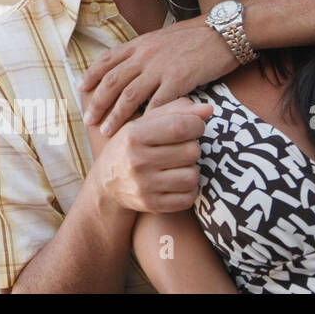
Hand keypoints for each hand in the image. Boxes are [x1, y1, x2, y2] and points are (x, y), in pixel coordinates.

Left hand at [78, 18, 234, 134]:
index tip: (81, 90)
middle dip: (97, 102)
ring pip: (130, 95)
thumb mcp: (161, 38)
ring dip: (116, 115)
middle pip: (112, 81)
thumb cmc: (195, 36)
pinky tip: (142, 131)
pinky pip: (159, 103)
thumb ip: (144, 51)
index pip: (106, 60)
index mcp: (139, 44)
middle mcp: (144, 55)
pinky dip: (149, 118)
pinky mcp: (180, 79)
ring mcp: (161, 67)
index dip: (91, 75)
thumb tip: (129, 64)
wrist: (224, 31)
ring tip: (107, 131)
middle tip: (88, 119)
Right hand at [89, 97, 213, 213]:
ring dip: (190, 169)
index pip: (179, 127)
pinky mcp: (151, 204)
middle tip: (180, 148)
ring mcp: (143, 185)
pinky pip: (188, 197)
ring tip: (177, 166)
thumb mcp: (144, 123)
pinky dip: (188, 190)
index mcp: (133, 135)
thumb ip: (175, 111)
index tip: (193, 126)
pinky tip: (175, 182)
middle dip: (191, 147)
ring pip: (192, 176)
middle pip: (191, 151)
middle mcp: (136, 161)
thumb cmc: (131, 146)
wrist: (106, 181)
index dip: (196, 125)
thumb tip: (208, 109)